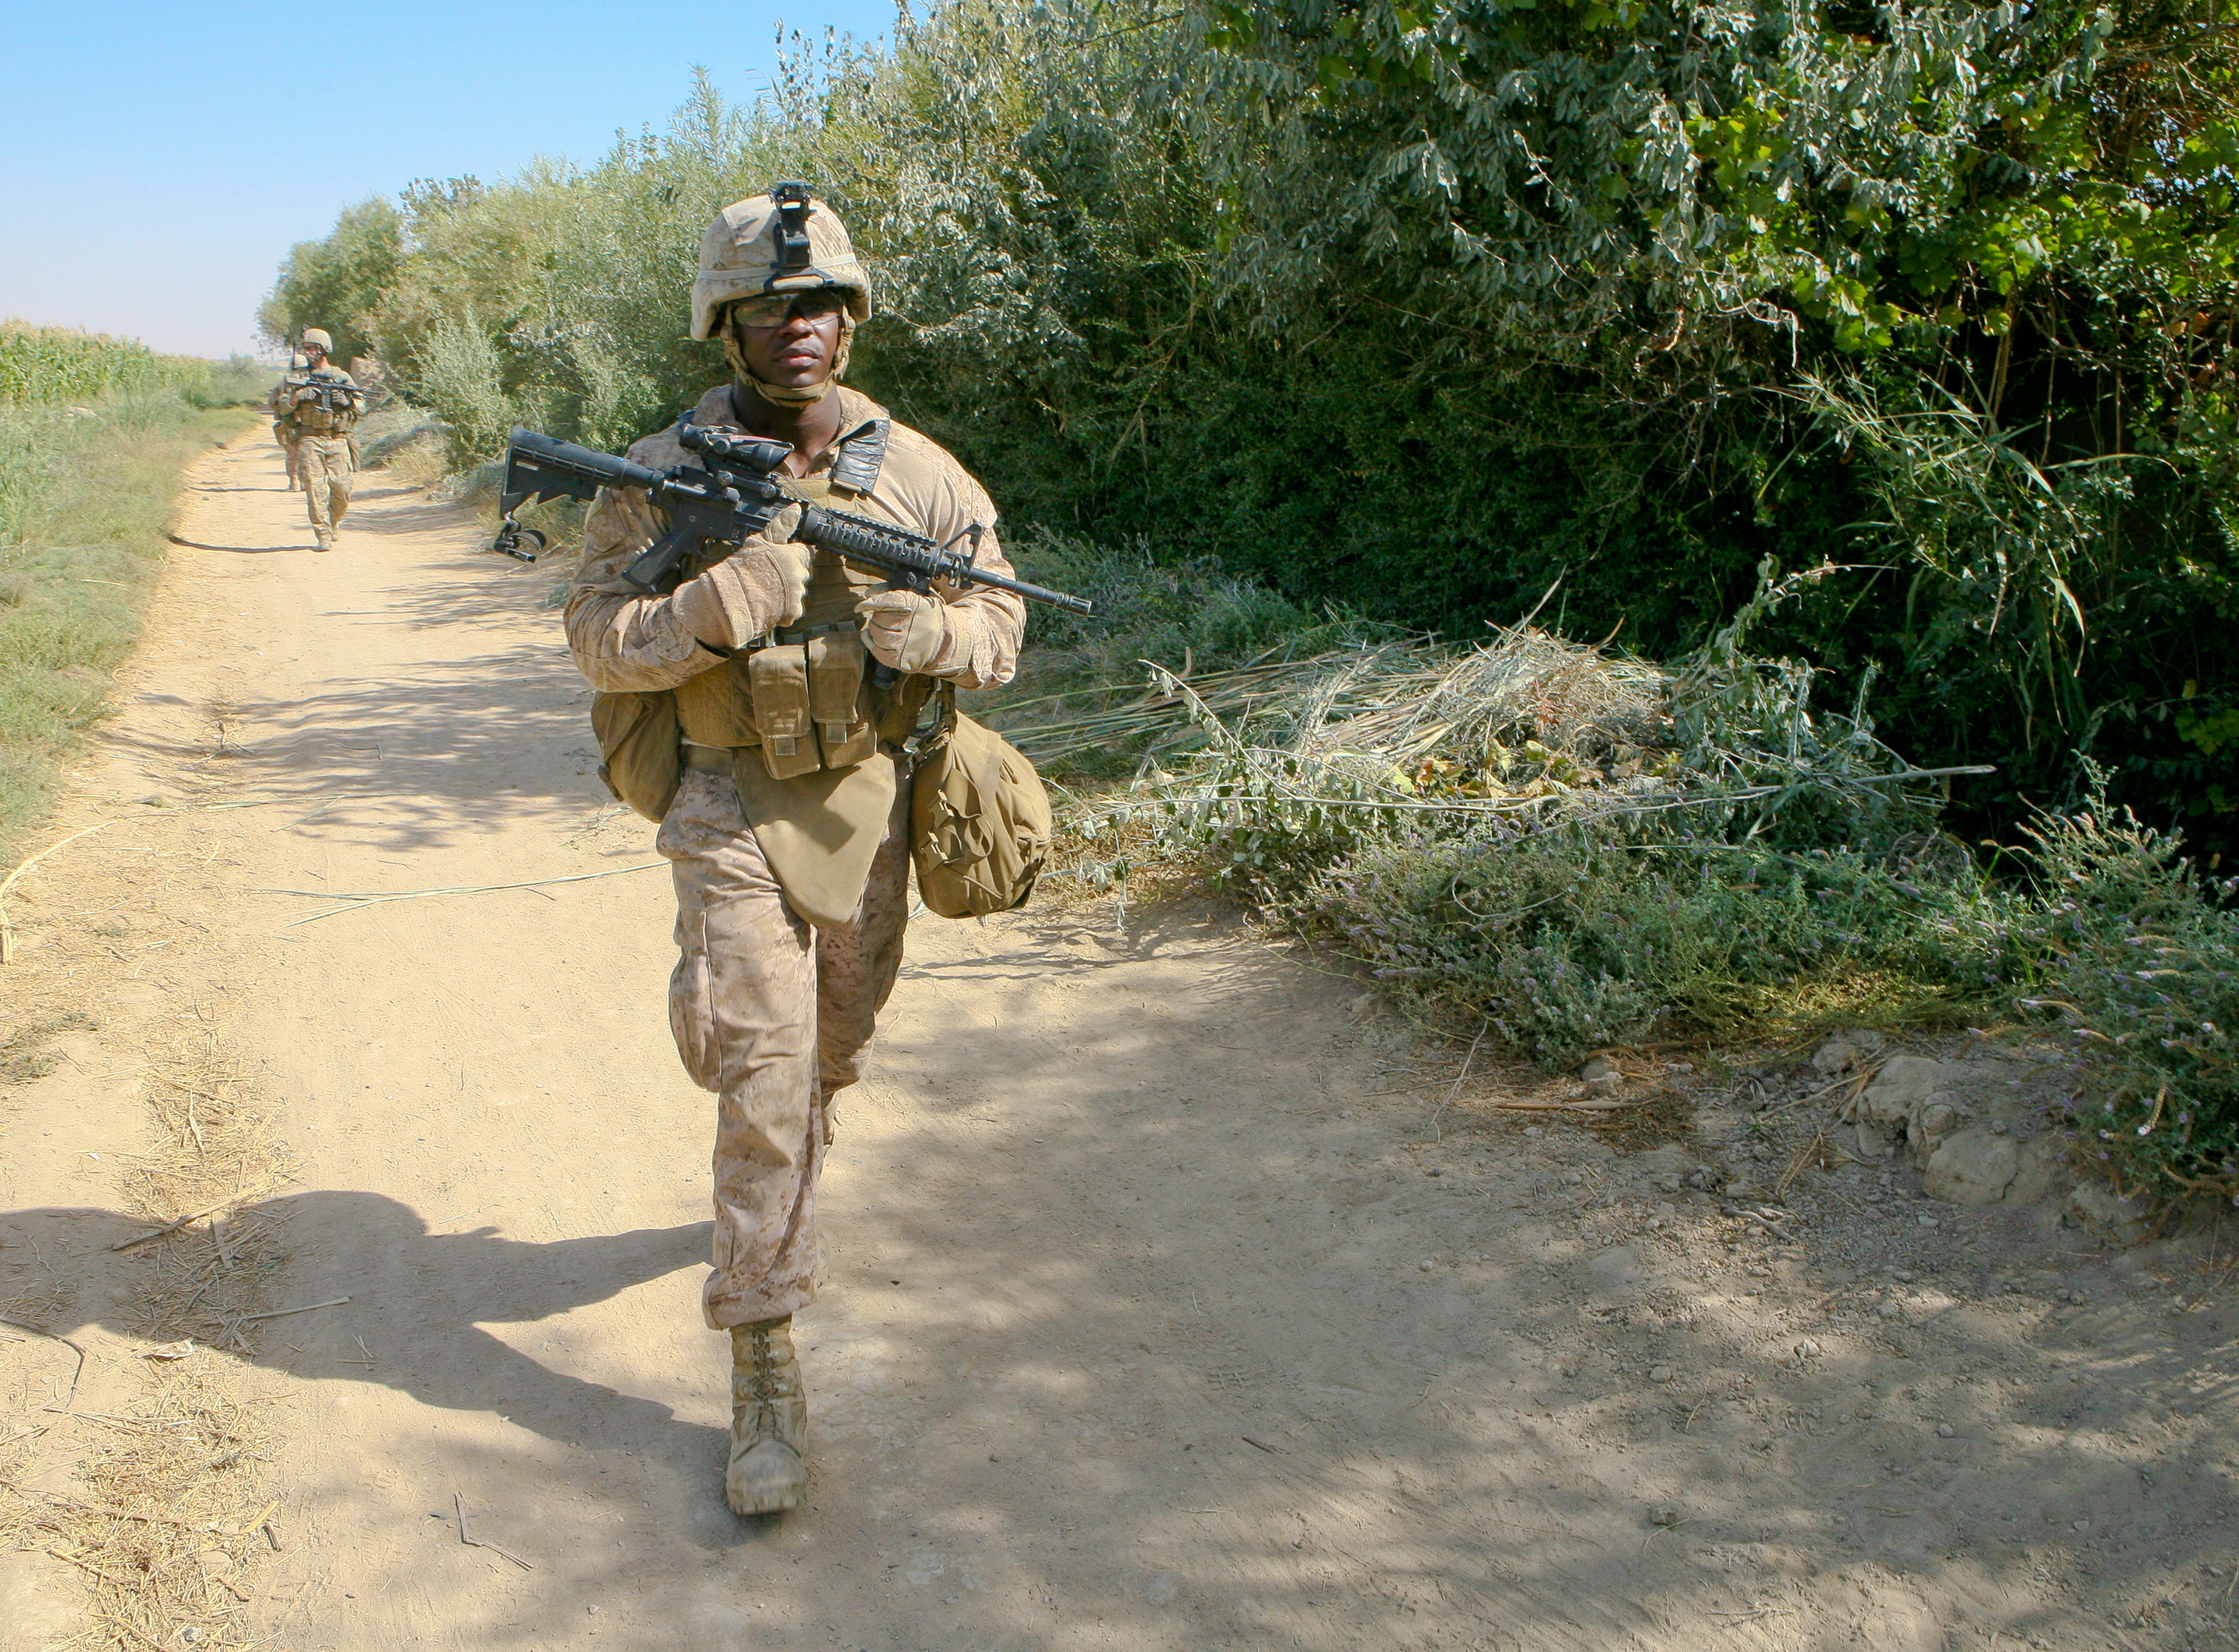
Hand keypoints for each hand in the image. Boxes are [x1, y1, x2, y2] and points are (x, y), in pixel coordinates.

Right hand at [672, 504, 810, 644]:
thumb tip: (796, 509)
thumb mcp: (761, 541)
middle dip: (790, 573)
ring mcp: (798, 595)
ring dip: (787, 590)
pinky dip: (784, 607)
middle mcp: (800, 575)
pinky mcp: (793, 612)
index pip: (805, 552)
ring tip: (766, 589)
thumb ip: (781, 525)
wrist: (731, 598)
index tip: (778, 559)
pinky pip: (793, 608)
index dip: (792, 554)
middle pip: (802, 572)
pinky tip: (769, 602)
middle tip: (769, 574)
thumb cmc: (743, 568)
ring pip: (798, 590)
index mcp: (795, 556)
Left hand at [856, 588, 949, 673]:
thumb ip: (889, 591)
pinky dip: (871, 642)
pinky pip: (877, 651)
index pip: (888, 601)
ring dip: (875, 630)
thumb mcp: (912, 597)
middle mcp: (912, 626)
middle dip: (877, 617)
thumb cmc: (921, 615)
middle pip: (880, 619)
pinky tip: (873, 637)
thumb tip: (868, 595)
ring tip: (882, 627)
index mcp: (916, 606)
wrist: (941, 639)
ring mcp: (906, 645)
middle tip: (884, 617)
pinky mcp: (901, 660)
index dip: (872, 603)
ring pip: (877, 635)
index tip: (861, 606)